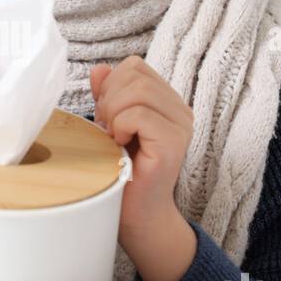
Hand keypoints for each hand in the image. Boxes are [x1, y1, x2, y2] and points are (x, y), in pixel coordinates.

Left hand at [89, 56, 193, 247]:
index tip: (105, 116)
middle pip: (135, 74)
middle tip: (107, 129)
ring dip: (114, 113)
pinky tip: (120, 146)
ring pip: (138, 91)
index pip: (135, 66)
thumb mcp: (110, 125)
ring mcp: (181, 126)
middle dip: (109, 99)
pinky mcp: (173, 143)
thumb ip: (107, 96)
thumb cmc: (122, 172)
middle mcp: (180, 110)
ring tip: (114, 137)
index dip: (111, 85)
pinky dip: (121, 127)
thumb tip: (100, 69)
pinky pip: (140, 115)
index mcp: (167, 102)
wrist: (135, 214)